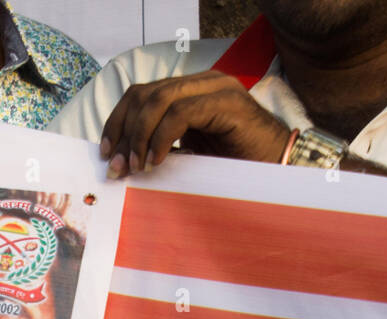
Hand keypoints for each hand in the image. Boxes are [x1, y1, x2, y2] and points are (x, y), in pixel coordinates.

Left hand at [99, 71, 291, 178]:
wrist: (280, 166)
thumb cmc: (236, 165)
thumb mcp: (189, 153)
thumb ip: (160, 147)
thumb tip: (122, 160)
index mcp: (190, 89)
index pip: (141, 94)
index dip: (117, 122)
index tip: (106, 153)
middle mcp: (201, 82)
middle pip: (143, 95)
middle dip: (123, 132)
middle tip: (116, 167)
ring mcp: (215, 88)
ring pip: (158, 100)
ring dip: (139, 137)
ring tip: (134, 167)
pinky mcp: (226, 102)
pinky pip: (180, 114)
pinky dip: (161, 138)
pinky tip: (156, 162)